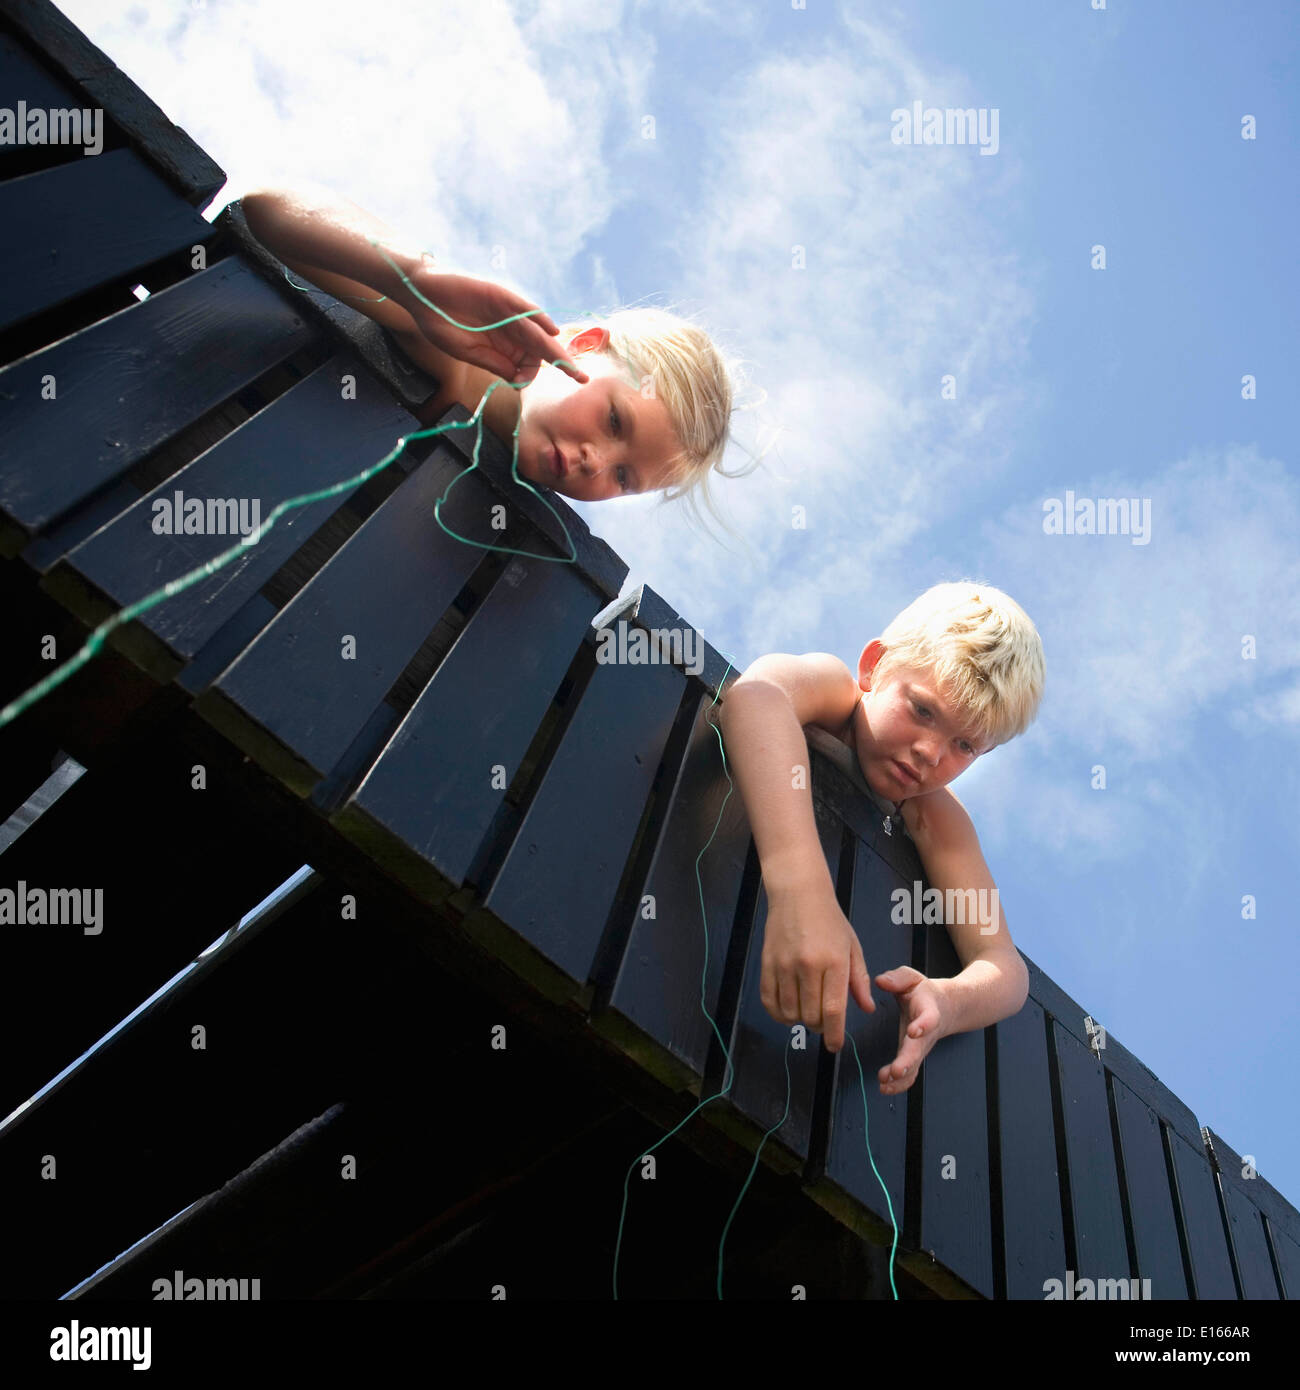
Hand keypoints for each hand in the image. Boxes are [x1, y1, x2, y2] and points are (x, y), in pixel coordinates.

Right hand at [399, 266, 588, 386]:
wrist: (421, 294)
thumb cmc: (440, 323)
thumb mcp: (467, 351)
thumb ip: (493, 363)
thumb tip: (518, 380)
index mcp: (502, 344)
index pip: (527, 361)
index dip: (531, 373)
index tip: (524, 382)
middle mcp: (509, 328)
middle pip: (540, 347)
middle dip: (561, 363)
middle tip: (580, 377)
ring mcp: (507, 312)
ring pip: (537, 331)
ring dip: (554, 347)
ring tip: (570, 364)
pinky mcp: (500, 295)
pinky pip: (524, 308)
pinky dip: (538, 318)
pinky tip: (550, 330)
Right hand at [760, 878, 874, 1052]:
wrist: (798, 893)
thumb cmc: (830, 920)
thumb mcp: (852, 946)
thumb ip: (859, 980)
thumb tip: (865, 1009)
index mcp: (834, 962)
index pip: (833, 1010)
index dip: (834, 1034)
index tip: (835, 1046)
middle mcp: (808, 966)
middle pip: (811, 1016)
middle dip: (819, 1027)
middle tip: (824, 1021)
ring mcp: (784, 965)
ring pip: (790, 1012)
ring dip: (799, 1020)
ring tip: (807, 1010)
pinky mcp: (767, 964)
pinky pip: (769, 1001)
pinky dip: (778, 1014)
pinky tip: (787, 1010)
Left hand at [874, 967, 947, 1093]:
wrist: (947, 1008)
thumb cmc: (924, 992)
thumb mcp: (912, 978)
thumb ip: (897, 978)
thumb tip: (880, 981)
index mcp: (929, 1010)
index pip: (930, 1018)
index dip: (923, 1025)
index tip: (914, 1031)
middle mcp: (927, 1034)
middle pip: (920, 1050)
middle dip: (908, 1061)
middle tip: (896, 1071)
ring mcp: (922, 1048)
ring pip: (915, 1067)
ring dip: (901, 1078)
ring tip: (884, 1083)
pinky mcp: (915, 1057)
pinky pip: (910, 1075)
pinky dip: (898, 1084)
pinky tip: (883, 1087)